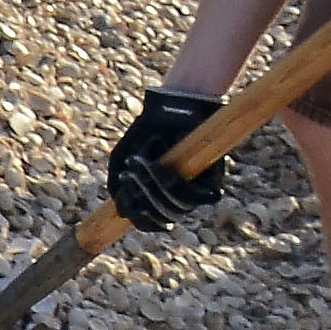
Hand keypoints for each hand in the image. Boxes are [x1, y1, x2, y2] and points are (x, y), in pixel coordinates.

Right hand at [102, 89, 232, 229]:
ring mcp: (198, 188)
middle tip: (130, 176)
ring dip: (154, 187)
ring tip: (139, 162)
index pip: (156, 220)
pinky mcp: (213, 179)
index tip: (133, 213)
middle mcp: (182, 194)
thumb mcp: (123, 157)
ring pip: (178, 206)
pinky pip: (195, 195)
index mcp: (161, 194)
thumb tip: (122, 214)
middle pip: (166, 215)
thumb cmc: (148, 130)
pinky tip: (160, 168)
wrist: (173, 106)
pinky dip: (172, 183)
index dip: (145, 222)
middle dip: (144, 198)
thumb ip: (117, 185)